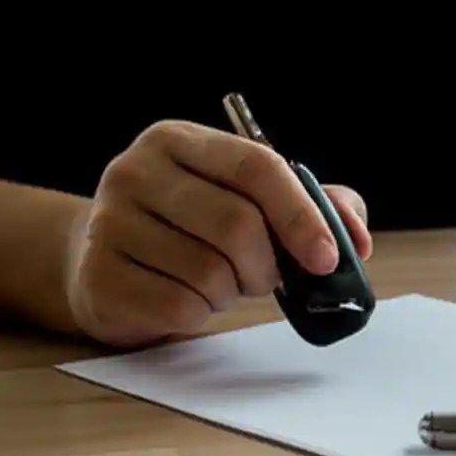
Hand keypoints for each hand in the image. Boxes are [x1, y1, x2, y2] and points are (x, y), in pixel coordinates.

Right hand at [63, 120, 372, 346]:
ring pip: (210, 272)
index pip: (256, 166)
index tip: (327, 257)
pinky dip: (201, 314)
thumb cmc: (190, 229)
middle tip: (265, 276)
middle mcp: (135, 171)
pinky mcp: (99, 276)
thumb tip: (357, 241)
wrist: (98, 262)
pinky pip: (180, 307)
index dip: (301, 214)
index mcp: (178, 141)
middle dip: (267, 264)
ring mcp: (110, 222)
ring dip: (232, 291)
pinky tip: (187, 300)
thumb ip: (314, 206)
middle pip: (238, 224)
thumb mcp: (247, 202)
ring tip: (217, 282)